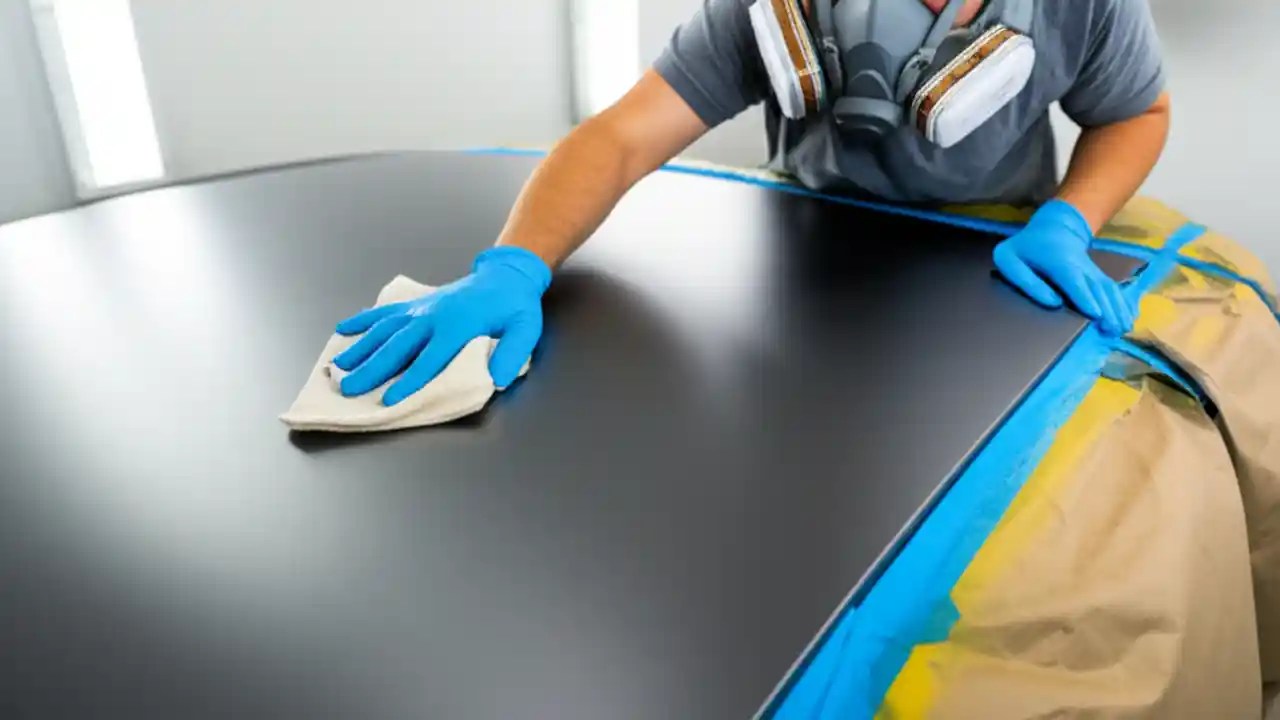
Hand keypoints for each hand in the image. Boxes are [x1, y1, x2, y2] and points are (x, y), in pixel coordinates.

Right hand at [333, 246, 551, 405]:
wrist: (505, 275)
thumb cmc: (515, 307)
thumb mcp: (525, 330)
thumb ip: (511, 354)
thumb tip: (497, 379)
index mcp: (458, 326)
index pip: (430, 359)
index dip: (411, 381)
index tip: (391, 399)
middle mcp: (433, 317)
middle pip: (397, 347)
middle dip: (372, 369)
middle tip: (349, 388)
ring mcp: (422, 309)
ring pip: (384, 330)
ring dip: (361, 349)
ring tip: (338, 367)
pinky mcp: (417, 305)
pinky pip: (385, 312)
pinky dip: (363, 320)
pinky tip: (343, 329)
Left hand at [992, 199, 1134, 335]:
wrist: (1056, 225)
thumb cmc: (1026, 247)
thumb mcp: (1010, 259)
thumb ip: (1026, 281)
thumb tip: (1053, 303)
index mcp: (1058, 262)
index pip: (1074, 281)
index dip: (1085, 297)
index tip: (1096, 315)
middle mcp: (1080, 267)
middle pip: (1097, 288)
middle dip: (1108, 309)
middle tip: (1113, 331)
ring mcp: (1092, 270)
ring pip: (1109, 289)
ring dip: (1119, 308)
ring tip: (1123, 328)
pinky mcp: (1097, 275)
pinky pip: (1113, 289)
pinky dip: (1123, 303)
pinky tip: (1130, 316)